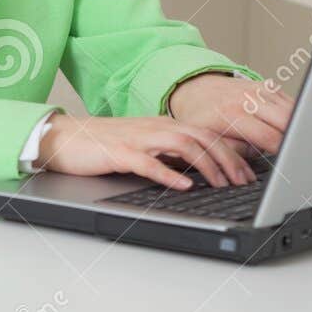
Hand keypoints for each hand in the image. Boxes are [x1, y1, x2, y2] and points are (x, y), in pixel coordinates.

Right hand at [37, 115, 260, 189]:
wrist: (63, 138)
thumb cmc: (103, 146)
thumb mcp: (144, 147)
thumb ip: (170, 154)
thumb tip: (200, 170)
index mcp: (163, 126)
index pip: (207, 134)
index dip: (231, 152)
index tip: (247, 174)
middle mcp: (155, 127)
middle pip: (202, 137)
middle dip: (228, 160)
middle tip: (243, 182)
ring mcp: (138, 138)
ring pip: (183, 144)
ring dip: (207, 165)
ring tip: (221, 184)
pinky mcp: (119, 152)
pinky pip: (148, 162)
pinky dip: (169, 174)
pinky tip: (184, 186)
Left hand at [166, 72, 294, 157]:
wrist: (197, 89)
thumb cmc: (202, 117)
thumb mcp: (209, 142)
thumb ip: (235, 155)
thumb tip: (254, 168)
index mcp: (233, 115)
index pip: (270, 137)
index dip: (283, 152)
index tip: (289, 162)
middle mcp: (249, 99)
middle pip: (287, 120)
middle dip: (295, 138)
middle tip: (296, 153)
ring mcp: (260, 89)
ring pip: (293, 109)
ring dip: (296, 126)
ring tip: (291, 140)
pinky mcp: (268, 85)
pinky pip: (290, 101)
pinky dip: (293, 115)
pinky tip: (286, 125)